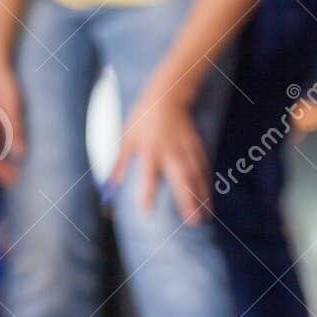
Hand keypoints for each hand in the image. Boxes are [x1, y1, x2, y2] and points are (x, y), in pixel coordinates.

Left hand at [112, 86, 212, 222]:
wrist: (167, 95)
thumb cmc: (142, 117)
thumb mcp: (126, 137)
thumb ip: (118, 162)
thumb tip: (108, 185)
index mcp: (150, 150)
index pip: (148, 175)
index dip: (147, 193)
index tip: (147, 212)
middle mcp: (170, 151)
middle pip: (181, 179)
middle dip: (187, 201)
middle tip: (193, 222)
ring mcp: (185, 148)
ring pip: (196, 175)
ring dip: (201, 196)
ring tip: (205, 215)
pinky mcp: (195, 145)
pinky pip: (202, 166)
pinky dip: (206, 182)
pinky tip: (208, 196)